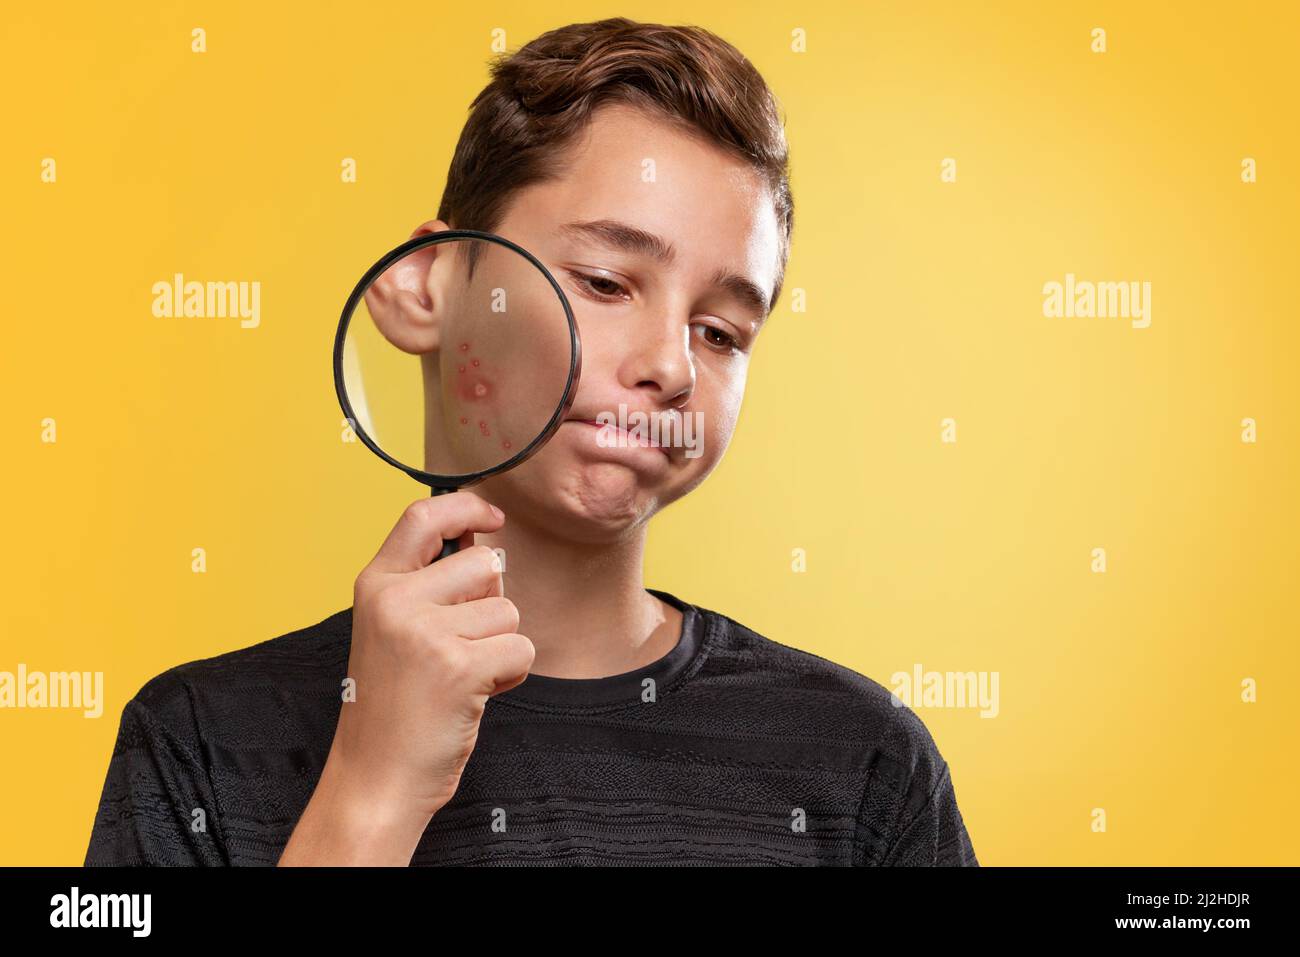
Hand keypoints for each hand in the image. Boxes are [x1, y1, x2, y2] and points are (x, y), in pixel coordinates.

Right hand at [279, 490, 532, 864]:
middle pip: (486, 564)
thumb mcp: (392, 631)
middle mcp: (396, 600)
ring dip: (499, 647)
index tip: (493, 515)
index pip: (423, 517)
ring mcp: (425, 632)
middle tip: (459, 647)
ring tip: (459, 679)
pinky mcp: (458, 666)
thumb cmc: (393, 707)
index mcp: (376, 585)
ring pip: (508, 611)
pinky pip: (521, 650)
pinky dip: (510, 676)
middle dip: (491, 605)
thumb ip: (429, 587)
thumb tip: (487, 544)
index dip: (466, 506)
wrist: (375, 779)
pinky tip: (475, 696)